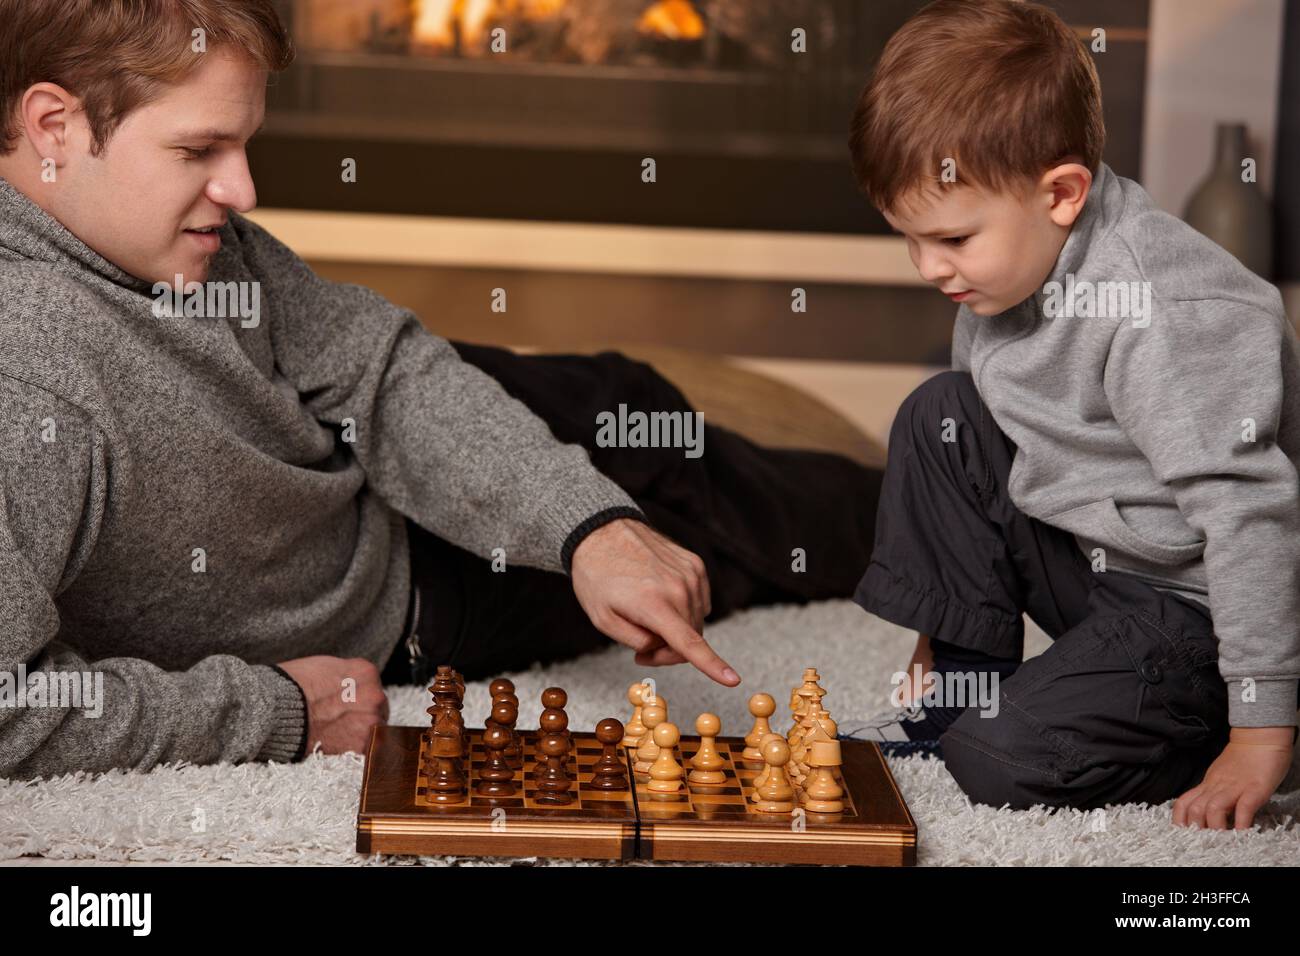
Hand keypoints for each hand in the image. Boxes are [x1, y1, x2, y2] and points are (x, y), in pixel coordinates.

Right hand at [277, 655, 389, 755]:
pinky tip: (337, 746)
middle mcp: (375, 694)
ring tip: (336, 734)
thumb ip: (348, 677)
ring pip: (376, 730)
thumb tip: (353, 687)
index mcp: (366, 672)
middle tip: (340, 723)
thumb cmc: (293, 687)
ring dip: (361, 734)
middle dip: (362, 716)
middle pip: (378, 708)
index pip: (373, 687)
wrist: (275, 711)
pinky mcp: (362, 744)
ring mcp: (371, 720)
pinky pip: (368, 750)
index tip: (346, 705)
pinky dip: (354, 750)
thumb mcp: (326, 667)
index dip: (358, 698)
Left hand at [570, 518, 739, 686]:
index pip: (688, 643)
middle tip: (641, 650)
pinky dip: (682, 608)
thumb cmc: (597, 578)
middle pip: (690, 640)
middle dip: (667, 651)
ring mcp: (691, 574)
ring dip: (676, 628)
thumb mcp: (603, 619)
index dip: (713, 666)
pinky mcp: (696, 565)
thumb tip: (662, 647)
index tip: (733, 680)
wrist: (602, 532)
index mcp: (653, 604)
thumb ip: (636, 641)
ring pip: (695, 621)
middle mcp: (678, 588)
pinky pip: (699, 601)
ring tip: (647, 618)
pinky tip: (659, 598)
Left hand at [1172, 726, 1294, 829]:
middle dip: (1196, 828)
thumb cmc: (1243, 758)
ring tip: (1221, 841)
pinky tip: (1242, 833)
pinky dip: (1241, 823)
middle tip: (1202, 843)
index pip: (1184, 802)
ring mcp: (1235, 787)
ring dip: (1215, 828)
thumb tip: (1209, 812)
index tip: (1183, 834)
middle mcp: (1216, 786)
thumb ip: (1214, 791)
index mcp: (1208, 783)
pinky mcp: (1254, 788)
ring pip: (1213, 809)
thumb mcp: (1221, 775)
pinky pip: (1244, 807)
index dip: (1180, 820)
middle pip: (1194, 809)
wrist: (1259, 737)